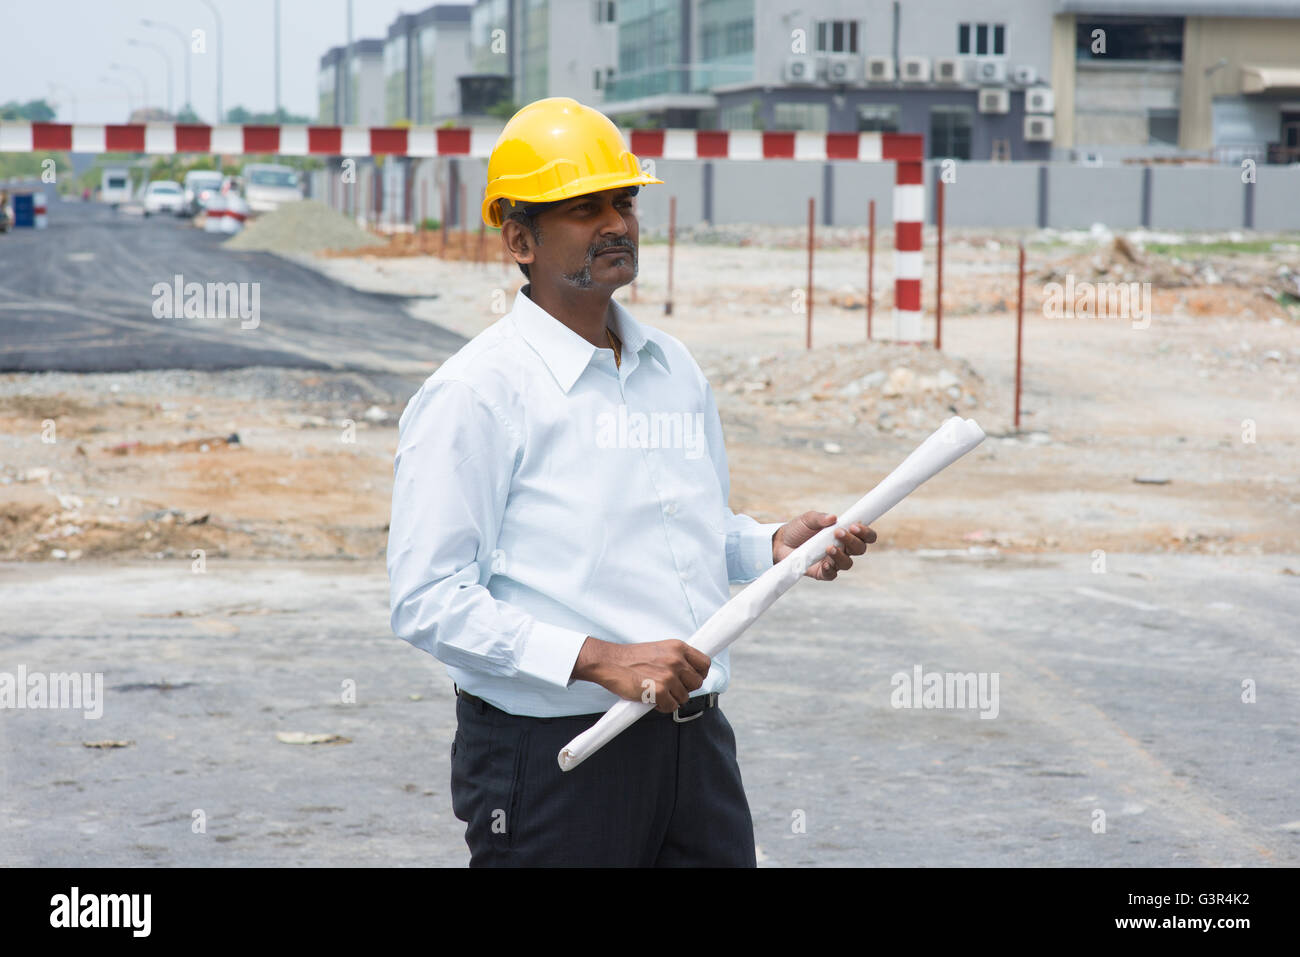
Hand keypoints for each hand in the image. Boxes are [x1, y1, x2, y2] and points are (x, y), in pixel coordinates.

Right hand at [571, 637, 711, 712]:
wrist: (609, 662)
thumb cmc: (631, 658)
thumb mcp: (659, 650)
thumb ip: (676, 658)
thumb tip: (690, 674)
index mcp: (678, 647)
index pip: (705, 664)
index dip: (699, 674)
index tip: (691, 678)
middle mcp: (676, 660)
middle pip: (697, 683)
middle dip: (685, 688)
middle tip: (671, 687)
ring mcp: (669, 676)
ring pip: (684, 697)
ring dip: (672, 698)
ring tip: (657, 691)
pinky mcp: (659, 691)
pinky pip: (671, 707)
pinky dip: (662, 706)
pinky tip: (652, 698)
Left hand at [772, 511, 876, 580]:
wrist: (780, 543)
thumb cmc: (798, 529)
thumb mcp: (808, 519)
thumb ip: (820, 517)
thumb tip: (833, 518)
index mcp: (844, 534)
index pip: (865, 536)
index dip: (865, 532)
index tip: (855, 525)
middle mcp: (843, 549)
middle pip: (859, 549)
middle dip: (853, 540)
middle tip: (838, 532)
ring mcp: (833, 561)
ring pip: (847, 563)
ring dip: (841, 555)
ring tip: (829, 547)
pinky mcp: (822, 572)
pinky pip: (832, 574)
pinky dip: (830, 569)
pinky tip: (824, 563)